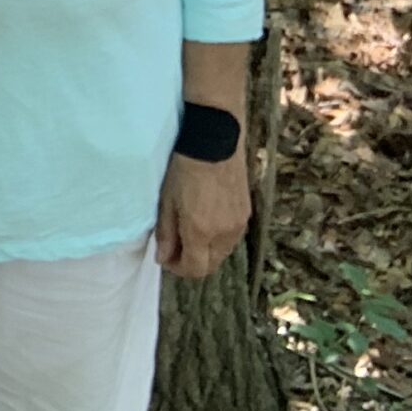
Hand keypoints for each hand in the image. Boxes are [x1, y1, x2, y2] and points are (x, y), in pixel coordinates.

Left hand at [155, 150, 250, 280]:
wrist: (214, 141)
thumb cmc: (184, 169)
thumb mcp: (167, 201)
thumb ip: (166, 234)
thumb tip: (164, 259)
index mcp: (201, 232)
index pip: (195, 268)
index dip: (179, 269)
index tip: (167, 258)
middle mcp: (225, 234)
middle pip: (211, 264)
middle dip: (193, 262)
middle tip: (176, 247)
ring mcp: (239, 225)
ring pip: (223, 252)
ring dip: (206, 251)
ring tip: (191, 232)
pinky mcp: (247, 213)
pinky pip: (232, 237)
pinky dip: (218, 238)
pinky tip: (207, 221)